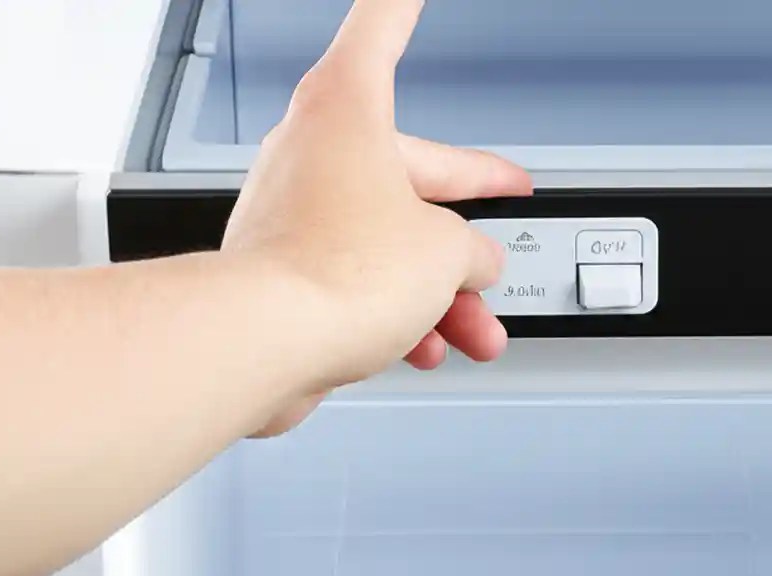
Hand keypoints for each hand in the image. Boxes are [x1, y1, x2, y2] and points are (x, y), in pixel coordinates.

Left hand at [219, 0, 531, 436]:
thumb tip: (471, 265)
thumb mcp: (448, 251)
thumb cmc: (333, 272)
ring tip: (475, 329)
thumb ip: (473, 248)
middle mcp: (313, 154)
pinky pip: (358, 281)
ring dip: (440, 289)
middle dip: (466, 216)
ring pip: (387, 240)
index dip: (404, 3)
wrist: (263, 344)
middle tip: (508, 196)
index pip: (381, 27)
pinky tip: (425, 346)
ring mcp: (295, 214)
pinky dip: (396, 312)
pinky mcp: (284, 272)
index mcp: (349, 111)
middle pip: (410, 166)